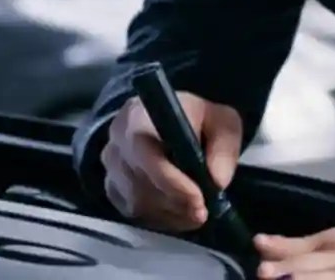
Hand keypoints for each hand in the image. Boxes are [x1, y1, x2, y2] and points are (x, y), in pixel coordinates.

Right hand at [101, 91, 242, 231]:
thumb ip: (224, 147)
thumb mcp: (222, 121)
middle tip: (202, 212)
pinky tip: (178, 213)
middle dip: (175, 203)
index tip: (199, 199)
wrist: (172, 119)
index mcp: (139, 114)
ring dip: (169, 214)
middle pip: (139, 183)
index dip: (171, 180)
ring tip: (194, 212)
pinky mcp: (112, 186)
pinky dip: (158, 218)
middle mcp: (116, 139)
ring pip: (135, 202)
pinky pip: (131, 212)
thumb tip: (217, 182)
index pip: (144, 151)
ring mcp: (111, 164)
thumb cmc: (198, 119)